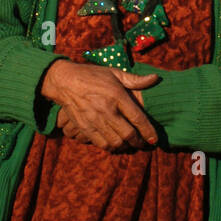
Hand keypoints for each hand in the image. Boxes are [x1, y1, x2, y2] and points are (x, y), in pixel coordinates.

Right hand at [41, 59, 159, 151]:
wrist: (65, 81)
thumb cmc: (92, 76)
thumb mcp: (114, 73)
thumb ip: (135, 80)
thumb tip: (155, 78)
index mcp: (116, 95)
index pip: (137, 118)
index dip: (148, 132)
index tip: (154, 139)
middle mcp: (106, 109)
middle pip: (128, 134)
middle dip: (139, 142)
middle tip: (144, 144)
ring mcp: (94, 120)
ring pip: (115, 142)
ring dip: (125, 146)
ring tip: (130, 144)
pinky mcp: (84, 127)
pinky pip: (101, 143)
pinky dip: (111, 147)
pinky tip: (115, 144)